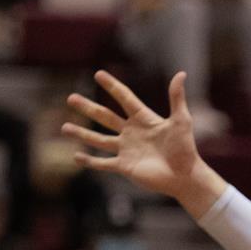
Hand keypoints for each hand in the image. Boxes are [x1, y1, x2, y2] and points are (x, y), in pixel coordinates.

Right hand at [65, 72, 214, 208]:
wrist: (185, 176)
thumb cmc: (186, 148)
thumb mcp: (181, 120)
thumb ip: (176, 97)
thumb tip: (181, 73)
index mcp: (144, 119)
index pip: (125, 98)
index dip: (112, 86)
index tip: (99, 74)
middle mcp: (132, 133)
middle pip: (105, 117)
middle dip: (87, 108)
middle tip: (70, 98)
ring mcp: (126, 150)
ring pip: (99, 140)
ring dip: (82, 133)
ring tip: (64, 127)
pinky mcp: (124, 166)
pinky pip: (103, 163)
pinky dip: (89, 161)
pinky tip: (76, 156)